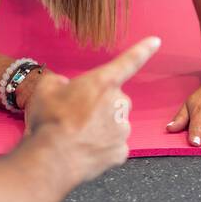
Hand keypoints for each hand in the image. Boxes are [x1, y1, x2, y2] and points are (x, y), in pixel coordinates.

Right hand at [23, 36, 159, 182]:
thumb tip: (64, 86)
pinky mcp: (121, 151)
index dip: (143, 50)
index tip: (156, 41)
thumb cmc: (49, 122)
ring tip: (77, 136)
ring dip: (102, 128)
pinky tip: (85, 150)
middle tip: (77, 117)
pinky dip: (102, 148)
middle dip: (101, 106)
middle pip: (116, 100)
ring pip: (116, 124)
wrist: (51, 160)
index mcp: (102, 83)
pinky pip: (114, 146)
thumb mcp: (44, 90)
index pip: (128, 62)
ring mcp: (122, 129)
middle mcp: (118, 103)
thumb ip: (59, 82)